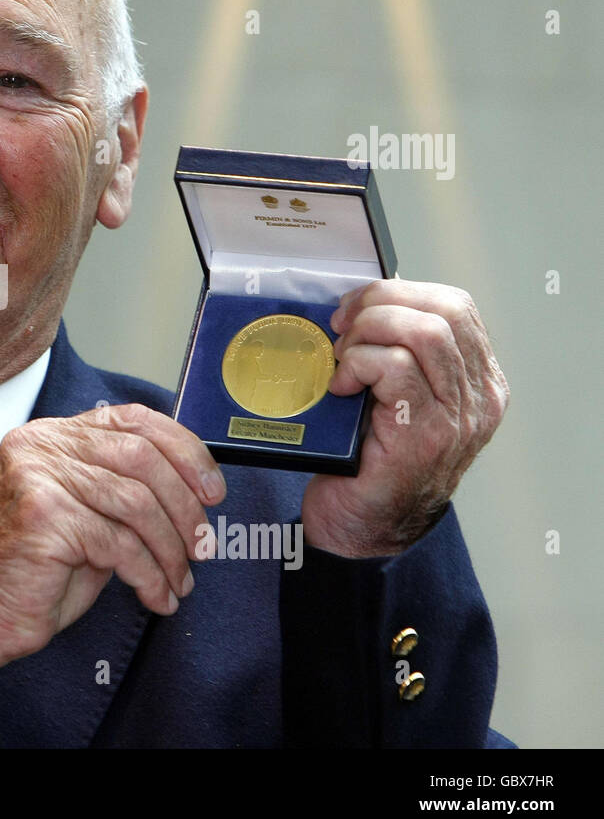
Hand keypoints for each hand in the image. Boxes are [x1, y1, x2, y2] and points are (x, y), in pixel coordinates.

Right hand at [0, 404, 226, 677]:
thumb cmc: (31, 572)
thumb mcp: (85, 516)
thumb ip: (124, 491)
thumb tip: (191, 491)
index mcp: (50, 436)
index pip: (132, 419)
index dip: (184, 451)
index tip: (212, 490)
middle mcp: (41, 446)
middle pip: (142, 457)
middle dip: (185, 506)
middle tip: (203, 545)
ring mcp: (39, 475)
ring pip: (137, 502)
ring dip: (170, 548)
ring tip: (179, 578)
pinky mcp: (45, 513)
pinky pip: (120, 543)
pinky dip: (149, 574)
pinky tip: (155, 594)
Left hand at [302, 279, 509, 556]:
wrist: (361, 526)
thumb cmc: (368, 458)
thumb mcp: (392, 394)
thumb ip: (396, 351)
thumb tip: (361, 303)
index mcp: (477, 379)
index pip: (454, 305)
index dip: (398, 292)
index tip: (354, 309)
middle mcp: (479, 396)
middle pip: (443, 309)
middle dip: (380, 303)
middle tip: (341, 328)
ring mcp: (457, 417)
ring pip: (424, 332)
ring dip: (368, 333)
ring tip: (341, 359)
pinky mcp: (425, 435)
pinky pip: (395, 368)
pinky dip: (358, 364)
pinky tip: (340, 386)